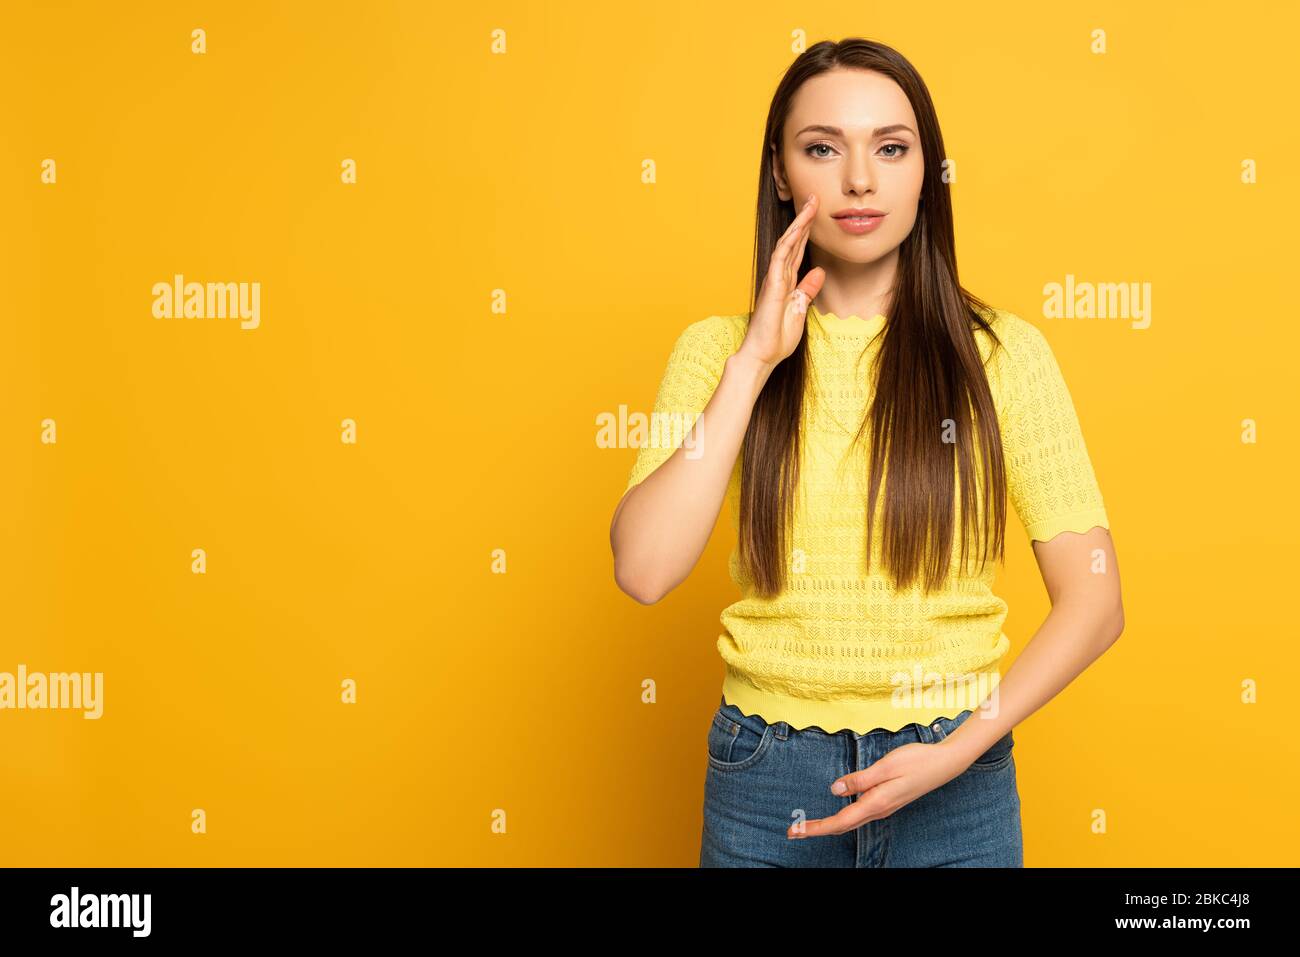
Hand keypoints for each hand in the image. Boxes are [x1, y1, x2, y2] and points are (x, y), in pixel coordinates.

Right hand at [736, 193, 825, 369]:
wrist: (763, 355)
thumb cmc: (777, 337)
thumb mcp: (800, 310)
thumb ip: (807, 290)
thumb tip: (819, 272)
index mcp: (787, 282)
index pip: (798, 250)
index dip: (808, 231)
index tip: (817, 213)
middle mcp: (780, 276)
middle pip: (793, 241)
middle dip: (804, 219)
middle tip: (815, 198)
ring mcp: (775, 279)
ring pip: (787, 243)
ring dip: (799, 223)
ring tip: (810, 204)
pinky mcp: (772, 285)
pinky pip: (781, 258)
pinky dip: (790, 241)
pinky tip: (799, 227)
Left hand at [787, 739, 968, 838]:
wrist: (944, 764)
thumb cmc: (916, 761)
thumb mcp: (885, 766)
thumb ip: (860, 779)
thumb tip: (835, 790)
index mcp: (876, 802)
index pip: (840, 821)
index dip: (816, 828)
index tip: (795, 831)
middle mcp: (878, 810)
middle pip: (842, 826)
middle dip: (816, 830)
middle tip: (793, 832)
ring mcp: (883, 807)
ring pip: (850, 822)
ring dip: (827, 825)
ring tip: (806, 826)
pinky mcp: (885, 801)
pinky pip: (859, 815)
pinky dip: (841, 818)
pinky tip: (834, 815)